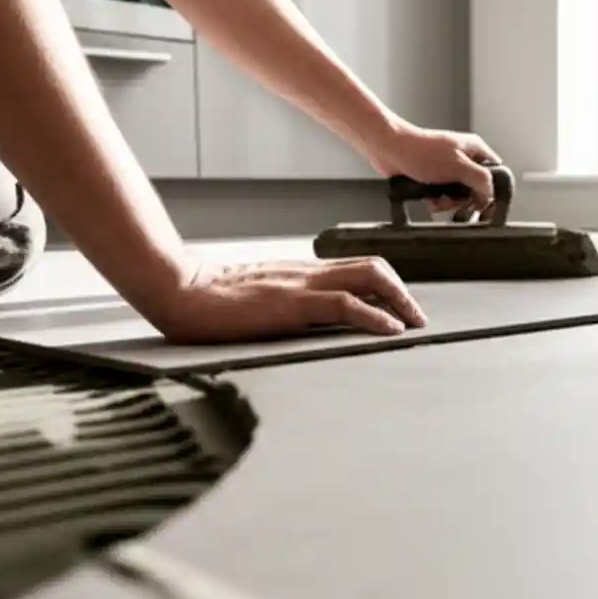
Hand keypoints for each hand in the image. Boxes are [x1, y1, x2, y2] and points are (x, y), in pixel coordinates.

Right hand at [149, 256, 426, 344]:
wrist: (179, 291)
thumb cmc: (211, 301)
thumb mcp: (258, 298)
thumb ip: (285, 303)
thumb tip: (304, 321)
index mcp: (300, 272)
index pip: (356, 268)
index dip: (387, 285)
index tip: (402, 307)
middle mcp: (307, 272)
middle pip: (372, 267)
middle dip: (403, 292)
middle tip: (418, 317)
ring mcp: (301, 285)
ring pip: (368, 279)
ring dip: (399, 302)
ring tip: (414, 323)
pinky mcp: (292, 304)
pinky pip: (346, 306)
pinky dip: (376, 317)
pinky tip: (391, 330)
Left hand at [367, 120, 502, 213]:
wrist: (389, 150)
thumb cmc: (419, 150)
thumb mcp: (459, 165)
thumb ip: (481, 180)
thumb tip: (490, 195)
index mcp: (475, 149)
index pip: (496, 173)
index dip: (492, 191)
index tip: (484, 203)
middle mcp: (463, 159)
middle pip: (477, 189)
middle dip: (464, 199)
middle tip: (455, 199)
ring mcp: (449, 169)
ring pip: (459, 196)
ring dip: (449, 202)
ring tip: (438, 198)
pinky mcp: (434, 179)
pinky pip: (443, 198)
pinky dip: (437, 202)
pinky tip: (430, 199)